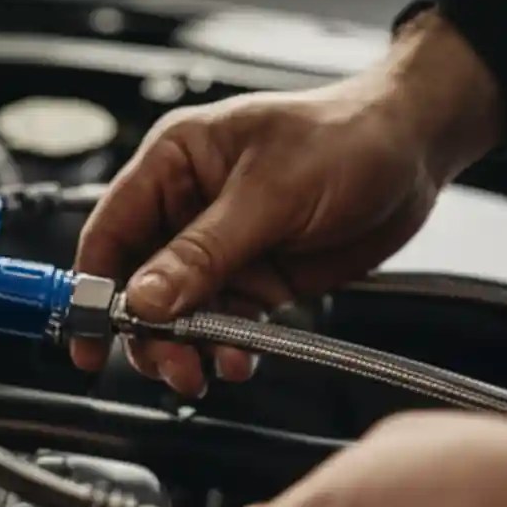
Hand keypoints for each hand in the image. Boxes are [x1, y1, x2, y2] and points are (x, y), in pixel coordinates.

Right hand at [71, 11, 501, 396]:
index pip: (110, 231)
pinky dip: (225, 347)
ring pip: (179, 312)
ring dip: (187, 347)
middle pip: (139, 284)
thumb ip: (203, 252)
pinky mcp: (256, 277)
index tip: (88, 339)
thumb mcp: (270, 193)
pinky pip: (223, 323)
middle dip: (148, 332)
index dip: (91, 288)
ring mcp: (222, 246)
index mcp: (175, 162)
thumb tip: (144, 300)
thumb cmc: (347, 137)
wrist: (417, 152)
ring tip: (207, 369)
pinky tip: (239, 358)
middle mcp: (188, 207)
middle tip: (171, 365)